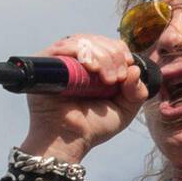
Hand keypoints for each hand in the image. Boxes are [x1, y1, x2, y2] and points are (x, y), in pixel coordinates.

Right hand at [20, 33, 149, 162]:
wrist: (70, 140)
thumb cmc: (93, 128)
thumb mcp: (124, 110)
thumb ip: (137, 91)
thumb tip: (135, 69)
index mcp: (94, 68)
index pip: (109, 44)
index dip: (121, 51)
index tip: (127, 70)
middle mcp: (76, 61)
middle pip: (98, 40)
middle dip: (113, 56)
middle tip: (116, 79)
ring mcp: (60, 60)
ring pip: (84, 40)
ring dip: (102, 56)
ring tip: (106, 79)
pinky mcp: (44, 62)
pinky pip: (64, 46)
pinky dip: (82, 52)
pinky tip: (92, 69)